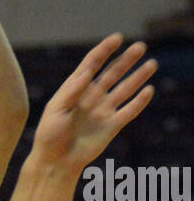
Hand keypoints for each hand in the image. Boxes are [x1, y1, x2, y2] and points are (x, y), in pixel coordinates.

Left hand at [32, 36, 155, 175]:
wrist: (56, 162)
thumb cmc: (50, 135)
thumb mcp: (55, 109)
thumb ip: (71, 90)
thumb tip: (87, 72)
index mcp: (76, 89)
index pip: (92, 64)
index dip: (104, 50)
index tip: (117, 38)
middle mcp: (92, 96)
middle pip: (112, 73)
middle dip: (126, 60)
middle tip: (140, 46)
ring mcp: (103, 110)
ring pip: (124, 89)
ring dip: (138, 77)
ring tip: (152, 64)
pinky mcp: (112, 126)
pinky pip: (129, 111)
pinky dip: (139, 102)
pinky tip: (148, 90)